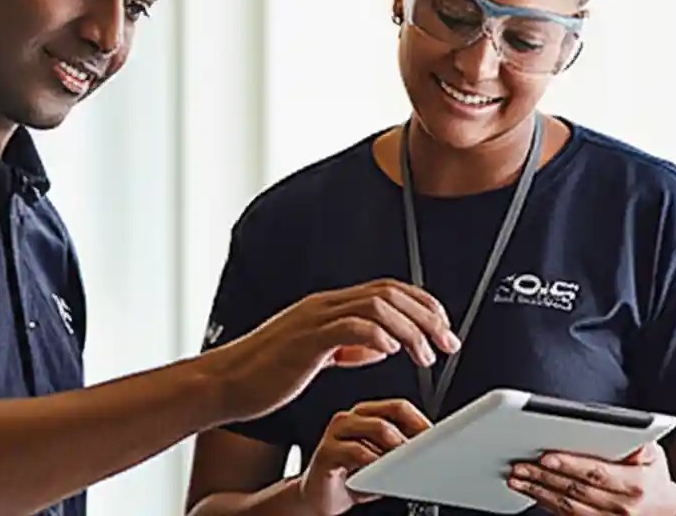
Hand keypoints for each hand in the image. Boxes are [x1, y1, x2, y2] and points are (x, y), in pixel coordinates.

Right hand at [202, 278, 459, 422]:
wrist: (225, 383)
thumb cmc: (265, 373)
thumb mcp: (316, 356)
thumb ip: (346, 347)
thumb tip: (377, 345)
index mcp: (328, 307)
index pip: (387, 291)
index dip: (422, 307)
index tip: (444, 331)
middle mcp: (324, 305)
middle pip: (389, 293)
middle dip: (427, 316)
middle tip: (449, 342)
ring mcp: (313, 320)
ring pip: (376, 306)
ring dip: (410, 329)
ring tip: (426, 355)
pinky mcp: (305, 341)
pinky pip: (350, 327)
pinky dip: (377, 336)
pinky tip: (390, 353)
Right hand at [298, 399, 431, 515]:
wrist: (319, 497)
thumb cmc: (351, 478)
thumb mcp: (381, 464)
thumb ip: (398, 455)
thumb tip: (426, 454)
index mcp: (364, 416)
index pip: (398, 407)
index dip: (420, 422)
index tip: (435, 440)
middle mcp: (350, 419)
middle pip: (389, 414)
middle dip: (411, 435)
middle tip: (422, 454)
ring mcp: (336, 432)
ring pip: (377, 428)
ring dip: (397, 449)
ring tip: (404, 464)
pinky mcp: (327, 451)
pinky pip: (358, 451)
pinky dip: (375, 462)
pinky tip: (380, 472)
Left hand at [508, 443, 675, 515]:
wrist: (665, 510)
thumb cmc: (653, 475)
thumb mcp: (654, 454)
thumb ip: (638, 443)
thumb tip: (622, 437)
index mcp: (635, 484)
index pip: (596, 473)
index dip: (569, 465)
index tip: (545, 457)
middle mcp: (622, 506)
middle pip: (576, 490)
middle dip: (544, 477)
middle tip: (520, 465)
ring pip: (568, 506)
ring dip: (538, 491)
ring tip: (517, 478)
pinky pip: (567, 515)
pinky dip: (546, 503)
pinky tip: (531, 492)